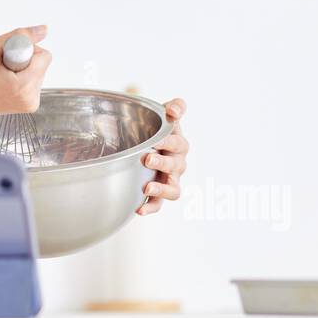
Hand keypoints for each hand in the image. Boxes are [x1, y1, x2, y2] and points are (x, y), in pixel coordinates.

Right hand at [0, 25, 51, 118]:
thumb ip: (20, 36)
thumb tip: (44, 29)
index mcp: (23, 87)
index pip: (44, 56)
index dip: (26, 50)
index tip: (7, 57)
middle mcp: (31, 99)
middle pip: (42, 64)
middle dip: (24, 59)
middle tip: (1, 67)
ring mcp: (31, 104)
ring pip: (38, 72)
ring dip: (23, 68)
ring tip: (2, 76)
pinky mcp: (29, 106)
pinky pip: (34, 81)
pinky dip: (22, 77)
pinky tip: (5, 82)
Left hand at [136, 97, 187, 215]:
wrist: (142, 140)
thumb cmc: (154, 126)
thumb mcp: (163, 112)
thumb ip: (174, 108)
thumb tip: (174, 109)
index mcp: (177, 143)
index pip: (178, 142)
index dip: (169, 141)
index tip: (157, 140)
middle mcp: (177, 163)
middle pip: (176, 165)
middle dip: (162, 163)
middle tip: (147, 158)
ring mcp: (169, 180)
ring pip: (173, 189)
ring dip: (161, 189)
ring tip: (147, 188)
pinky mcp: (159, 194)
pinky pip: (158, 205)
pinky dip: (150, 208)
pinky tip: (139, 210)